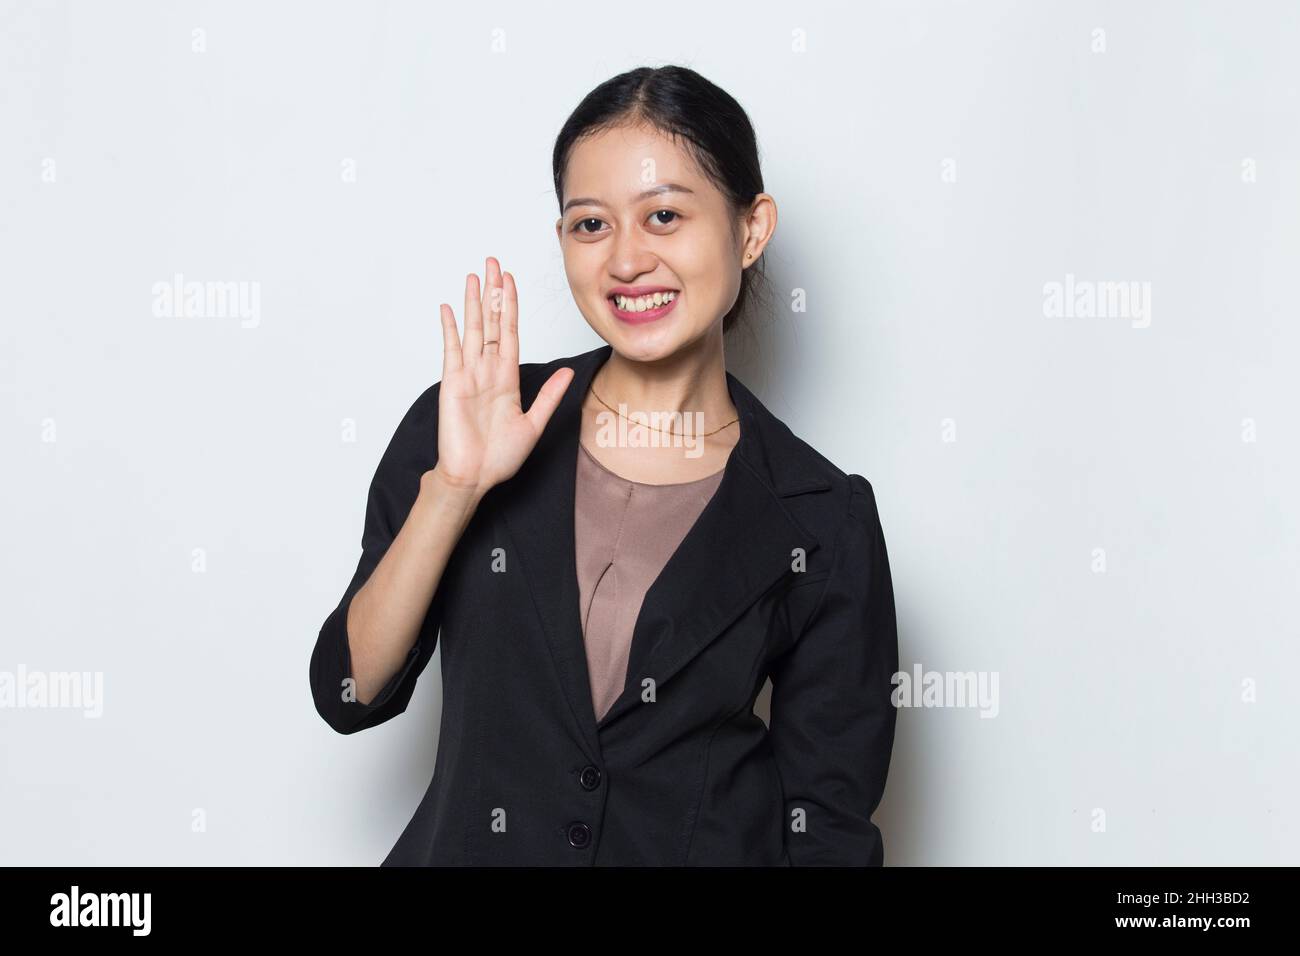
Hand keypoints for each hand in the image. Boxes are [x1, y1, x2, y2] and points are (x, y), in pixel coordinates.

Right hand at [432, 257, 574, 496]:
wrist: (474, 478)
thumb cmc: (499, 458)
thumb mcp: (534, 423)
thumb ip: (550, 395)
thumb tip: (567, 372)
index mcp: (507, 379)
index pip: (511, 333)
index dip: (512, 306)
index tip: (512, 281)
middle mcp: (488, 372)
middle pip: (492, 323)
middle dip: (494, 292)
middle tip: (494, 262)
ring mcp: (469, 375)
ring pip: (474, 330)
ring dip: (475, 302)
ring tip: (476, 275)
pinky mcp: (453, 384)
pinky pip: (452, 350)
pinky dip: (451, 328)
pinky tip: (449, 308)